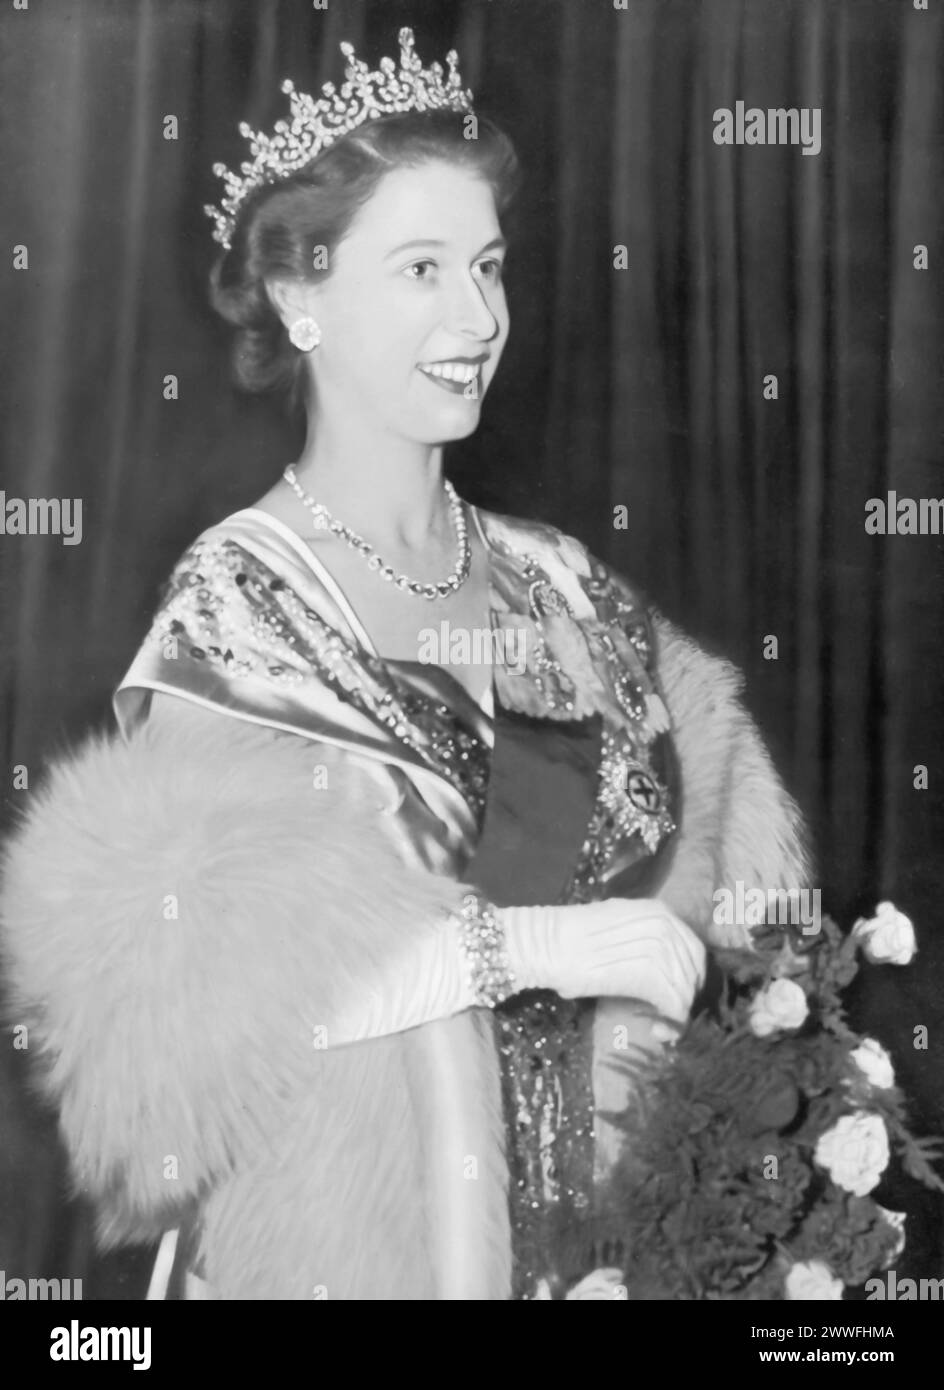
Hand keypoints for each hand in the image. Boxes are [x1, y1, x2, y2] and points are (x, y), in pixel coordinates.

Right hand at [499, 897, 705, 1021]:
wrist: (546, 945)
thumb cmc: (571, 939)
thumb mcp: (616, 929)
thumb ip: (644, 940)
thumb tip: (664, 968)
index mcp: (659, 911)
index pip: (692, 948)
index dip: (691, 976)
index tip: (679, 996)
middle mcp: (664, 923)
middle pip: (694, 968)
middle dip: (688, 996)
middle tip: (671, 1016)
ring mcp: (657, 946)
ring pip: (686, 988)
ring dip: (679, 1014)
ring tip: (661, 1028)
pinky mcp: (646, 973)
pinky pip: (675, 1004)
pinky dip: (673, 1023)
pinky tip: (659, 1032)